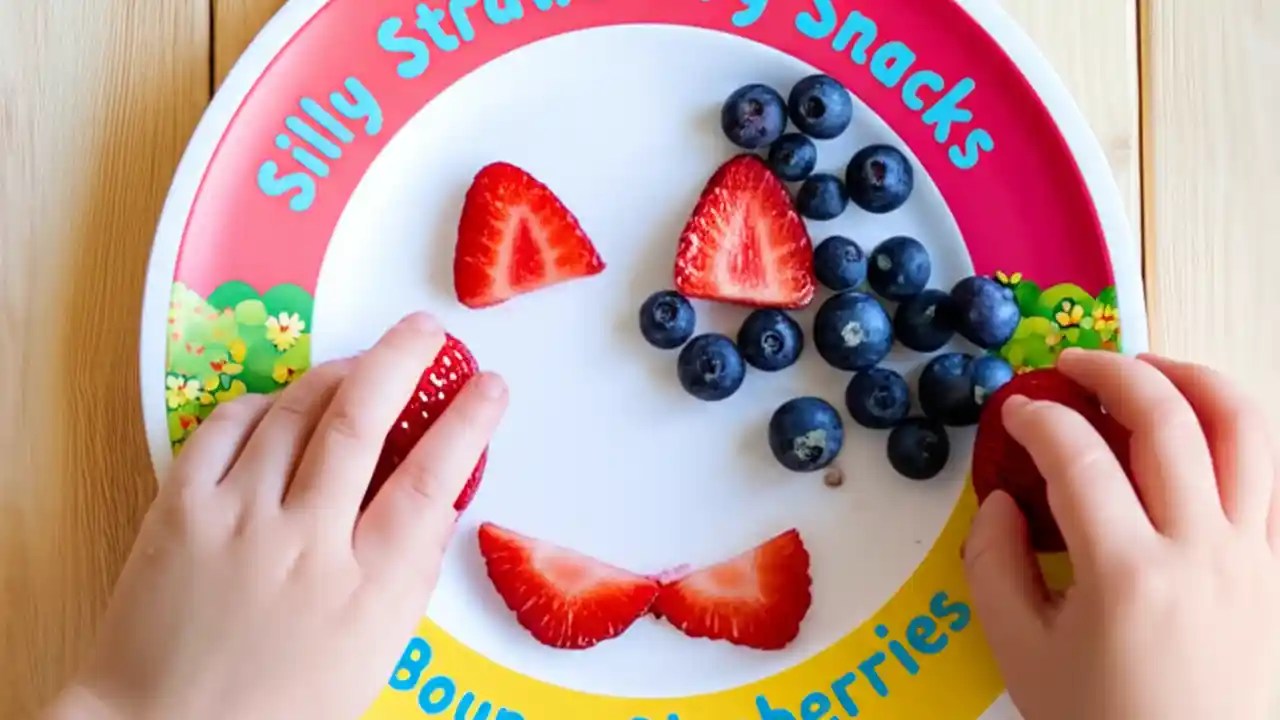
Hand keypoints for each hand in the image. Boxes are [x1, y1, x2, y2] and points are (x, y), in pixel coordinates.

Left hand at [45, 312, 507, 719]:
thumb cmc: (278, 706)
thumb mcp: (373, 651)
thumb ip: (407, 573)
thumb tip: (436, 502)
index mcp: (365, 588)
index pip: (432, 480)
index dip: (468, 421)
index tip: (488, 387)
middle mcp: (304, 542)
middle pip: (362, 421)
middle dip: (403, 360)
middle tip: (427, 332)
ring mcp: (237, 519)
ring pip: (295, 412)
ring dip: (337, 373)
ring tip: (360, 361)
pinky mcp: (180, 509)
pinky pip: (227, 427)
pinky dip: (261, 402)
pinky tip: (281, 402)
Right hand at [963, 349, 1279, 719]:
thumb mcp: (1021, 655)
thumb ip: (993, 566)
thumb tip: (1000, 502)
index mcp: (1128, 575)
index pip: (1079, 457)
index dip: (1039, 417)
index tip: (1017, 411)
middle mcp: (1203, 551)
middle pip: (1167, 418)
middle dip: (1111, 371)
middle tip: (1072, 367)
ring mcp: (1256, 556)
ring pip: (1245, 427)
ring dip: (1193, 378)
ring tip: (1150, 370)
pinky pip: (1276, 476)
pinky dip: (1242, 434)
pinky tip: (1204, 430)